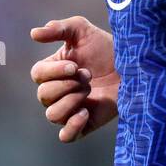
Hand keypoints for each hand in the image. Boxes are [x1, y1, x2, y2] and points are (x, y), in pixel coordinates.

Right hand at [29, 16, 119, 142]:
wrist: (132, 66)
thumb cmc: (105, 47)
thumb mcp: (82, 30)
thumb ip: (58, 28)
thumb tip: (33, 34)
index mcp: (52, 70)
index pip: (37, 75)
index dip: (53, 72)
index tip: (75, 66)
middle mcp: (57, 92)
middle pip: (44, 96)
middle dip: (67, 85)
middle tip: (88, 76)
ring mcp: (70, 110)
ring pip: (53, 116)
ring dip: (70, 101)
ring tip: (89, 90)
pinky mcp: (84, 125)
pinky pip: (66, 136)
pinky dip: (72, 126)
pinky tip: (85, 112)